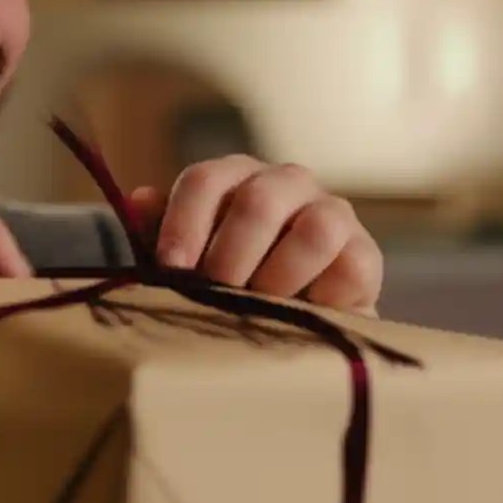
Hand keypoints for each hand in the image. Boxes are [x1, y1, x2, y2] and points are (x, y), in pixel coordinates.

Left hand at [131, 156, 381, 312]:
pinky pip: (350, 268)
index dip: (184, 223)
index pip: (205, 181)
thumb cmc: (230, 285)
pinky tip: (300, 314)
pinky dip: (320, 295)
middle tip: (216, 295)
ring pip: (313, 230)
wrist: (294, 325)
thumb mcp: (190, 260)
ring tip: (259, 309)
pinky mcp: (364, 255)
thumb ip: (162, 231)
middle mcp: (285, 183)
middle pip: (258, 202)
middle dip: (230, 257)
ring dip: (279, 278)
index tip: (170, 269)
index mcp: (236, 178)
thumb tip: (138, 201)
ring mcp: (331, 213)